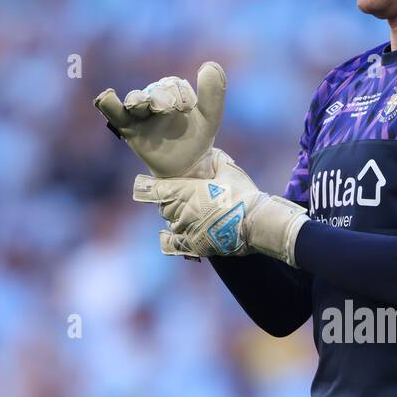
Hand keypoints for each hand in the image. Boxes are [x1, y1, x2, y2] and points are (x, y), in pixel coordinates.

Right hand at [94, 61, 225, 178]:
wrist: (187, 166)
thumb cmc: (196, 138)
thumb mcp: (210, 117)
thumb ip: (213, 94)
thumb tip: (209, 64)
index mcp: (172, 93)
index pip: (173, 84)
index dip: (182, 94)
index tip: (188, 110)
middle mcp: (154, 99)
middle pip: (155, 89)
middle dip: (165, 98)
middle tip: (172, 110)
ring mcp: (139, 114)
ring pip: (136, 98)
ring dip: (142, 100)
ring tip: (147, 106)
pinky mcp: (128, 128)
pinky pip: (113, 111)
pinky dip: (108, 103)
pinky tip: (107, 96)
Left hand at [133, 148, 308, 265]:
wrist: (256, 222)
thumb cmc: (244, 194)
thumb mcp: (230, 170)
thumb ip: (215, 159)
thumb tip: (208, 151)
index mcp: (187, 191)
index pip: (155, 189)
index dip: (145, 187)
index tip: (139, 185)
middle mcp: (182, 211)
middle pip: (164, 207)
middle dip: (170, 202)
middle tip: (185, 199)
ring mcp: (187, 229)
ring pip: (170, 223)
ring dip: (176, 219)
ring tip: (189, 215)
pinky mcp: (195, 245)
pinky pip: (172, 244)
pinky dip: (170, 239)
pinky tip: (168, 236)